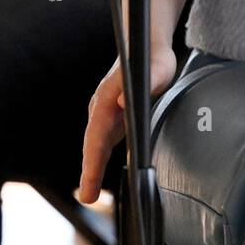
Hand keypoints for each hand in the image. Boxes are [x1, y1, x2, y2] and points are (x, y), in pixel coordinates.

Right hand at [78, 45, 176, 203]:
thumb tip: (122, 103)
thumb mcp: (157, 68)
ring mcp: (105, 113)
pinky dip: (98, 159)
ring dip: (91, 168)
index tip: (89, 180)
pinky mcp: (113, 117)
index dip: (93, 160)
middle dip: (89, 170)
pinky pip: (102, 142)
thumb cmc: (152, 59)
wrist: (146, 47)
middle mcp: (101, 107)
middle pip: (92, 144)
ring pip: (95, 144)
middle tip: (86, 197)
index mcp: (107, 99)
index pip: (96, 135)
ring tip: (88, 194)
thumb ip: (145, 82)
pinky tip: (96, 176)